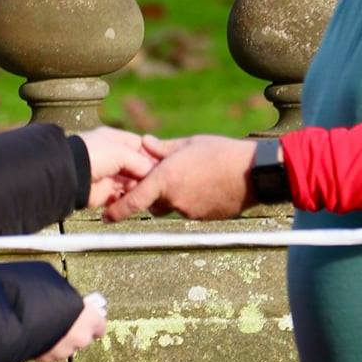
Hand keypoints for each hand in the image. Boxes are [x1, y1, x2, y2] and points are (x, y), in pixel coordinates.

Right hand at [38, 294, 107, 361]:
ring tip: (47, 325)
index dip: (92, 320)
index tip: (88, 316)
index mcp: (90, 319)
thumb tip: (66, 297)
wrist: (18, 316)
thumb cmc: (41, 298)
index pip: (100, 325)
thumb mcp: (60, 288)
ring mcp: (64, 351)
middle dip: (75, 330)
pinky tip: (37, 333)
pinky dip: (46, 345)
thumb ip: (69, 299)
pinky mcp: (47, 358)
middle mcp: (81, 338)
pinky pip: (50, 351)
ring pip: (66, 346)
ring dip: (60, 339)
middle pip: (84, 337)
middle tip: (64, 318)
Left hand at [79, 125, 157, 208]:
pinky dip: (129, 200)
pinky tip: (136, 200)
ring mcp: (108, 175)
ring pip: (131, 184)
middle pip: (137, 167)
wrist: (70, 175)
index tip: (163, 165)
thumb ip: (141, 161)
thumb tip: (153, 172)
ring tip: (147, 191)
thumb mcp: (122, 152)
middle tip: (156, 181)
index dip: (152, 156)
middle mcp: (112, 157)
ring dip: (139, 189)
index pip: (140, 147)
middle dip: (146, 175)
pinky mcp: (104, 193)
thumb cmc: (92, 155)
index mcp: (115, 140)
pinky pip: (121, 198)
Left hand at [103, 135, 255, 222]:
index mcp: (166, 178)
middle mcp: (174, 199)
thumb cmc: (222, 153)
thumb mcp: (190, 143)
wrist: (254, 174)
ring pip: (173, 205)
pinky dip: (193, 200)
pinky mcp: (203, 218)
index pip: (134, 200)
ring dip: (177, 194)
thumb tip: (144, 144)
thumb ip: (163, 148)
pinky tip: (209, 185)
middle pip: (153, 203)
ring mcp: (189, 211)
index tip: (106, 217)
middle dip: (155, 193)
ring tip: (198, 175)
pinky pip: (190, 210)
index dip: (117, 211)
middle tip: (172, 175)